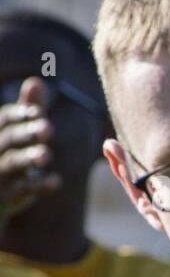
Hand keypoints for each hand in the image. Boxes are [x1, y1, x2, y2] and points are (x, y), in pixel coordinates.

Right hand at [0, 78, 60, 216]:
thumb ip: (29, 110)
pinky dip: (39, 185)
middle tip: (48, 128)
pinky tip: (56, 181)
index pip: (4, 120)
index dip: (20, 114)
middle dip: (27, 134)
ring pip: (12, 164)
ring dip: (29, 158)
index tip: (39, 111)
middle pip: (8, 139)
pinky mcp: (5, 195)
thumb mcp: (19, 131)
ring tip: (46, 155)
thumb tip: (37, 81)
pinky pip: (21, 190)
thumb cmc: (10, 154)